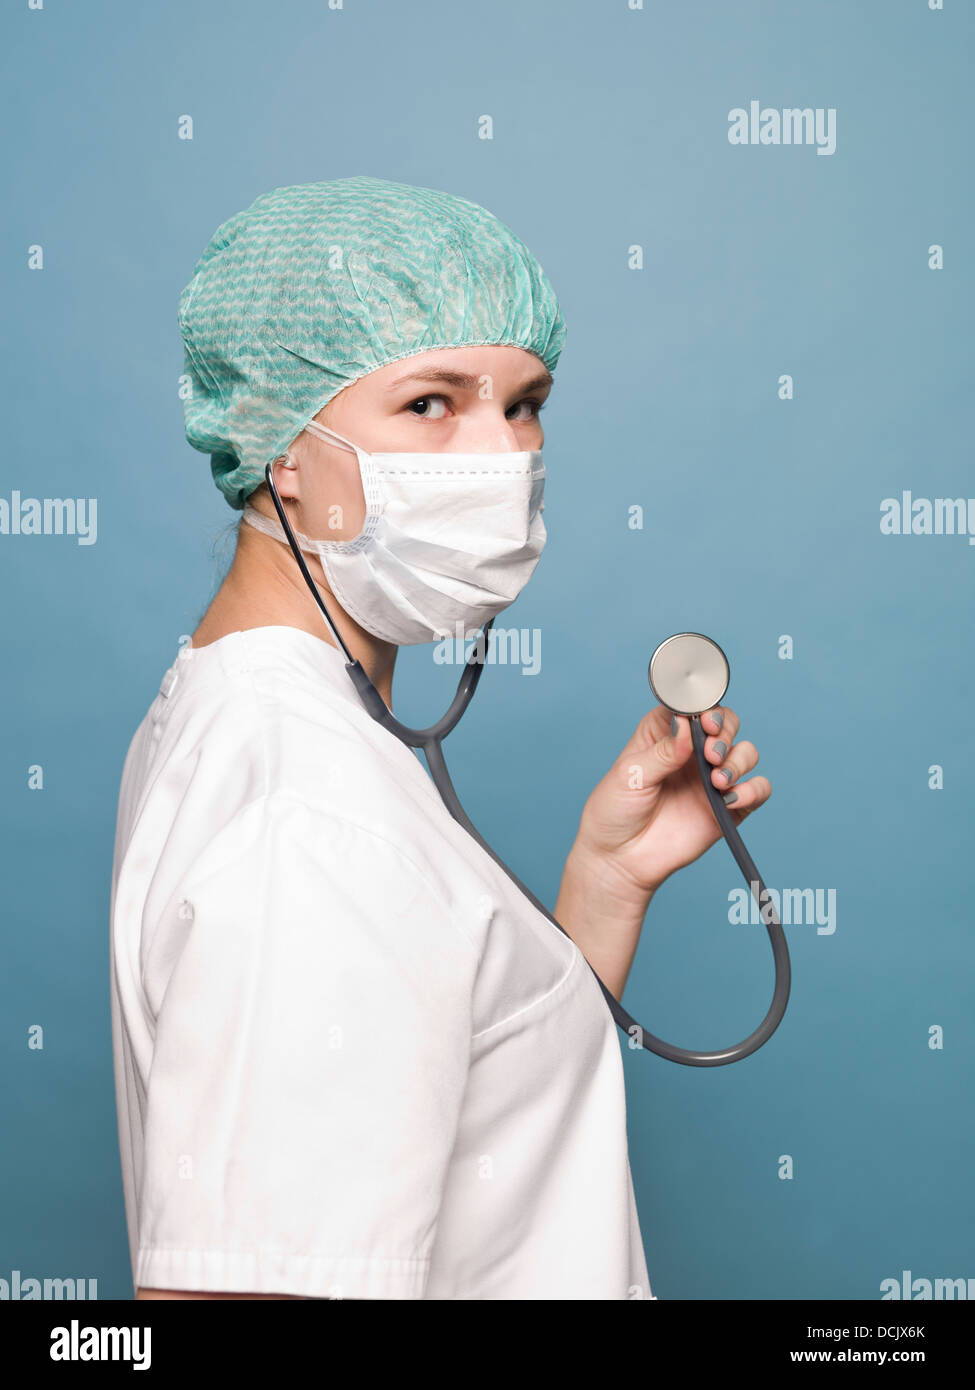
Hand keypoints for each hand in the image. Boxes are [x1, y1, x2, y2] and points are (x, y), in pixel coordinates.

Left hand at [573, 705, 771, 899]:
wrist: (619, 859)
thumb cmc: (615, 811)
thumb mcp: (631, 775)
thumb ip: (662, 752)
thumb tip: (687, 726)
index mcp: (666, 734)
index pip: (694, 707)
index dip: (705, 708)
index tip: (705, 722)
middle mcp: (692, 752)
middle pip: (727, 724)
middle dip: (725, 733)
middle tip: (710, 753)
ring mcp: (711, 779)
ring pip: (746, 753)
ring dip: (738, 761)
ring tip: (717, 782)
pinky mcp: (727, 808)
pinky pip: (757, 790)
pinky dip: (753, 790)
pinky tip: (730, 799)